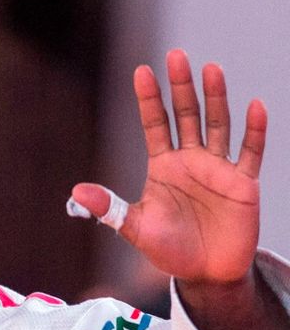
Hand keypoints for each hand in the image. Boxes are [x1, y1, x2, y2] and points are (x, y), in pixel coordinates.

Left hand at [69, 49, 265, 284]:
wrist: (205, 274)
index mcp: (163, 167)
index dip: (149, 99)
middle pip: (187, 115)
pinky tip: (255, 105)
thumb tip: (74, 192)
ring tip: (210, 69)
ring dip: (216, 98)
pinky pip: (249, 152)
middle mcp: (191, 161)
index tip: (141, 70)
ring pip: (218, 125)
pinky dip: (253, 131)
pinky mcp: (243, 184)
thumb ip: (110, 209)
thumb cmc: (169, 249)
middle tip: (176, 56)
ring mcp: (218, 169)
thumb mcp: (135, 228)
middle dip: (182, 87)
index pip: (155, 124)